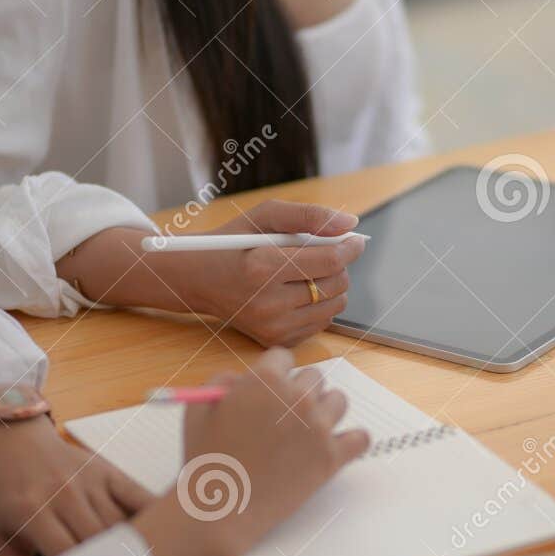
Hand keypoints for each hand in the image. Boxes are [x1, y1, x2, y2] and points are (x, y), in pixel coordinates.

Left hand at [0, 418, 156, 555]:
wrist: (14, 443)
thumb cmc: (6, 497)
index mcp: (31, 511)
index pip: (67, 553)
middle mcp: (63, 493)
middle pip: (100, 540)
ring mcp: (89, 480)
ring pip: (121, 524)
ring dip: (134, 551)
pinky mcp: (108, 471)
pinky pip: (138, 497)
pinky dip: (154, 517)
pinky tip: (166, 538)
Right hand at [126, 348, 370, 555]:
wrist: (221, 506)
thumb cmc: (206, 457)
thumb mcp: (200, 407)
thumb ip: (223, 380)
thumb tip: (243, 377)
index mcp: (266, 380)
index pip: (284, 358)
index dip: (273, 373)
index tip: (269, 390)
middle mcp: (297, 398)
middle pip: (315, 378)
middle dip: (299, 391)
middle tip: (284, 415)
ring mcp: (319, 428)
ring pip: (339, 402)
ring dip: (325, 410)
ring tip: (307, 430)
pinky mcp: (332, 458)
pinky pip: (360, 438)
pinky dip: (352, 441)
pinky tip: (336, 446)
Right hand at [194, 201, 365, 346]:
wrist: (199, 280)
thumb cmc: (233, 243)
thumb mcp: (264, 216)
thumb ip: (308, 215)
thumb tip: (350, 223)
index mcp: (262, 267)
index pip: (329, 261)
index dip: (350, 248)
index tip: (355, 240)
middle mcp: (268, 303)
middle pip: (336, 284)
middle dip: (338, 266)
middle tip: (323, 254)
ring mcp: (273, 327)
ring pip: (335, 305)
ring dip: (331, 286)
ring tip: (309, 273)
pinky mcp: (277, 341)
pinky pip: (321, 322)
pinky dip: (319, 305)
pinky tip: (298, 293)